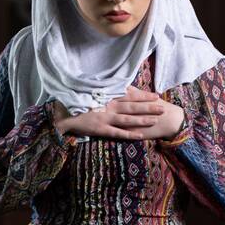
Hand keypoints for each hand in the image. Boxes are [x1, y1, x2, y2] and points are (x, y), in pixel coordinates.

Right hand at [53, 86, 184, 140]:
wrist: (61, 111)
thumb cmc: (75, 99)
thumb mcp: (91, 91)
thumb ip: (104, 91)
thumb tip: (115, 87)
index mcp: (107, 96)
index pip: (129, 95)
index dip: (143, 95)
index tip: (155, 95)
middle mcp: (109, 105)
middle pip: (132, 106)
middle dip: (148, 107)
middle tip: (162, 107)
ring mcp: (105, 117)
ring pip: (128, 118)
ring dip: (143, 119)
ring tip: (156, 120)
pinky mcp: (100, 129)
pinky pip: (118, 132)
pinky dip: (130, 134)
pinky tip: (141, 136)